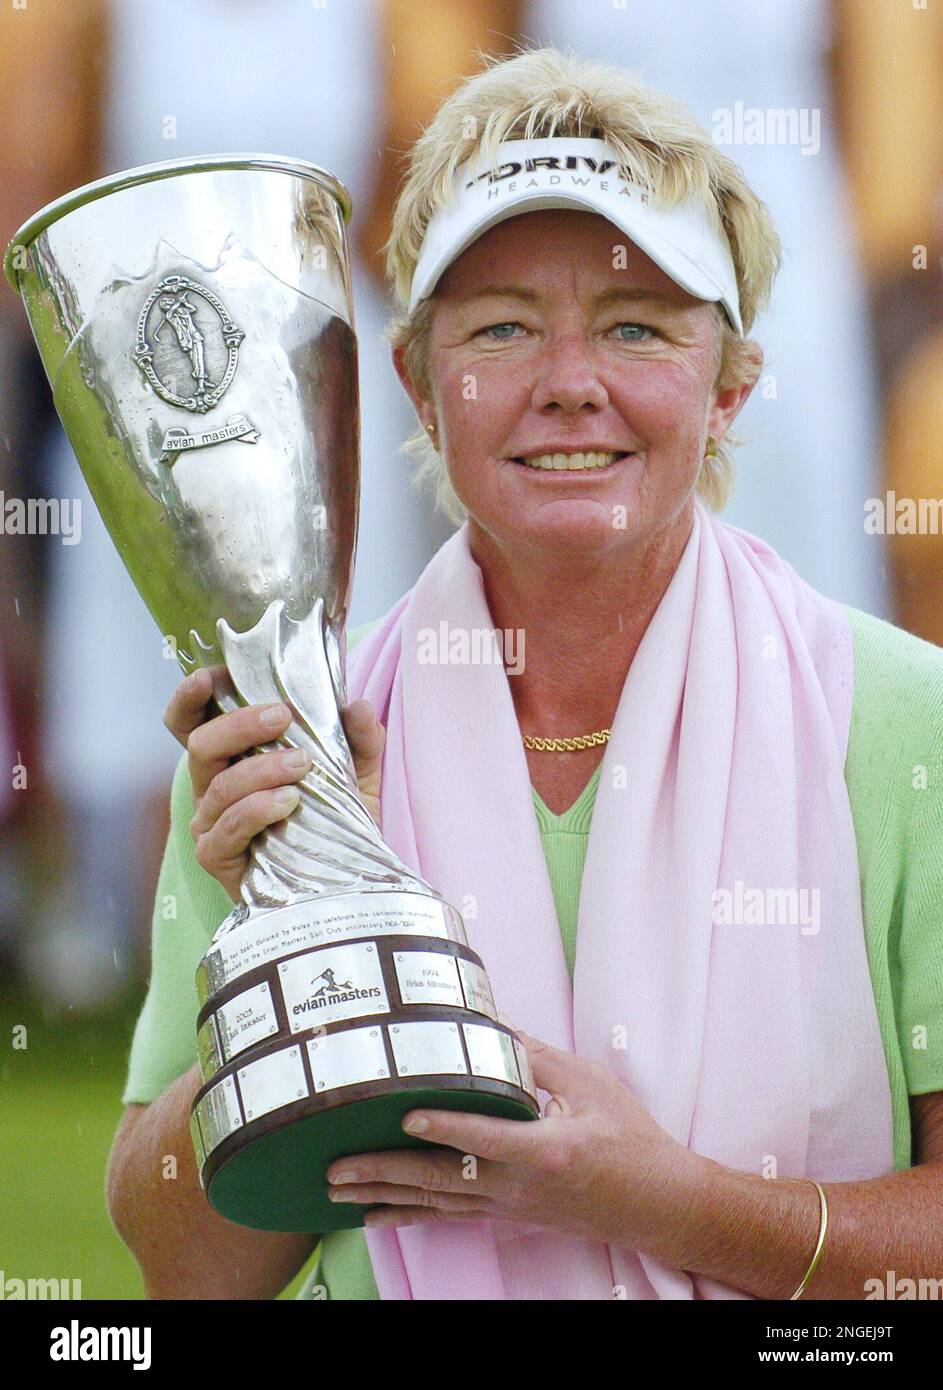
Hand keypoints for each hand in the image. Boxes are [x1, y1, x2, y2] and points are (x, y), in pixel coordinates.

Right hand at [163, 669, 385, 902]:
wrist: (344, 882)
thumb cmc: (335, 820)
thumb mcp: (356, 774)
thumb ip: (359, 739)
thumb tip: (358, 705)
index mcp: (232, 759)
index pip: (192, 723)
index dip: (190, 698)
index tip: (210, 676)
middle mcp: (212, 787)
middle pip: (202, 744)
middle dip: (240, 723)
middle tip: (282, 717)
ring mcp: (210, 823)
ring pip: (220, 784)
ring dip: (262, 768)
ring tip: (302, 765)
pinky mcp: (217, 857)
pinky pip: (228, 827)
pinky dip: (257, 809)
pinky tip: (288, 803)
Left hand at [325, 1031, 701, 1253]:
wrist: (656, 1202)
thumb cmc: (628, 1138)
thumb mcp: (588, 1085)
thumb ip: (534, 1056)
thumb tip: (488, 1021)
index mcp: (547, 1150)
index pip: (487, 1138)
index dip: (446, 1128)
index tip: (407, 1118)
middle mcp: (520, 1186)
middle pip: (443, 1179)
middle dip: (385, 1171)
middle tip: (337, 1166)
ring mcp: (511, 1207)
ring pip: (437, 1202)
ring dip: (385, 1195)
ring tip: (337, 1189)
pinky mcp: (508, 1215)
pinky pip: (449, 1216)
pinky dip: (408, 1215)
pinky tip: (374, 1216)